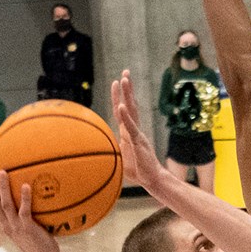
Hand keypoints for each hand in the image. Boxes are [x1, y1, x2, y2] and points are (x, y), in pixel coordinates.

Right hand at [0, 169, 58, 251]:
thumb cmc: (39, 245)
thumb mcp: (28, 230)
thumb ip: (26, 217)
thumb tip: (34, 200)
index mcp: (4, 225)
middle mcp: (6, 226)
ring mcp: (15, 227)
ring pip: (5, 204)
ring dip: (2, 187)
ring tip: (3, 172)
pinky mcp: (27, 228)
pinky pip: (24, 210)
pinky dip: (25, 197)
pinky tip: (26, 185)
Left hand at [110, 70, 166, 187]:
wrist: (152, 179)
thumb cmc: (137, 170)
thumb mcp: (120, 158)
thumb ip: (112, 150)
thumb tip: (98, 150)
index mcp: (129, 131)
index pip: (122, 110)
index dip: (119, 96)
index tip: (117, 82)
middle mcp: (134, 129)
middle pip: (130, 104)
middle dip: (127, 88)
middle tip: (126, 72)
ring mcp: (137, 134)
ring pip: (132, 110)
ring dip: (127, 95)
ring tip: (124, 80)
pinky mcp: (139, 141)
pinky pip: (131, 127)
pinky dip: (126, 117)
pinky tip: (122, 106)